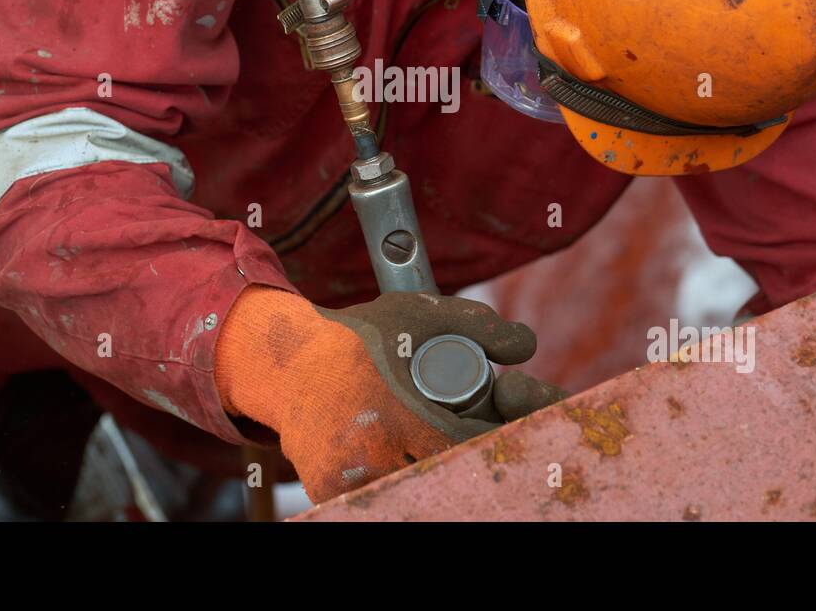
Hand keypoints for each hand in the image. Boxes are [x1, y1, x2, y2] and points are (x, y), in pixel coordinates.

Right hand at [214, 287, 564, 502]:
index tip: (499, 435)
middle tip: (474, 452)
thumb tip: (525, 350)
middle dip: (465, 466)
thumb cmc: (362, 336)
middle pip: (442, 479)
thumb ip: (478, 323)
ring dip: (433, 483)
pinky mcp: (328, 493)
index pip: (466, 449)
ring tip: (444, 462)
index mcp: (400, 412)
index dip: (492, 445)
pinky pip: (378, 502)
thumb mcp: (419, 314)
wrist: (290, 360)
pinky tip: (416, 477)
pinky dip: (399, 492)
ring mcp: (347, 479)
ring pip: (413, 495)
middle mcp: (372, 453)